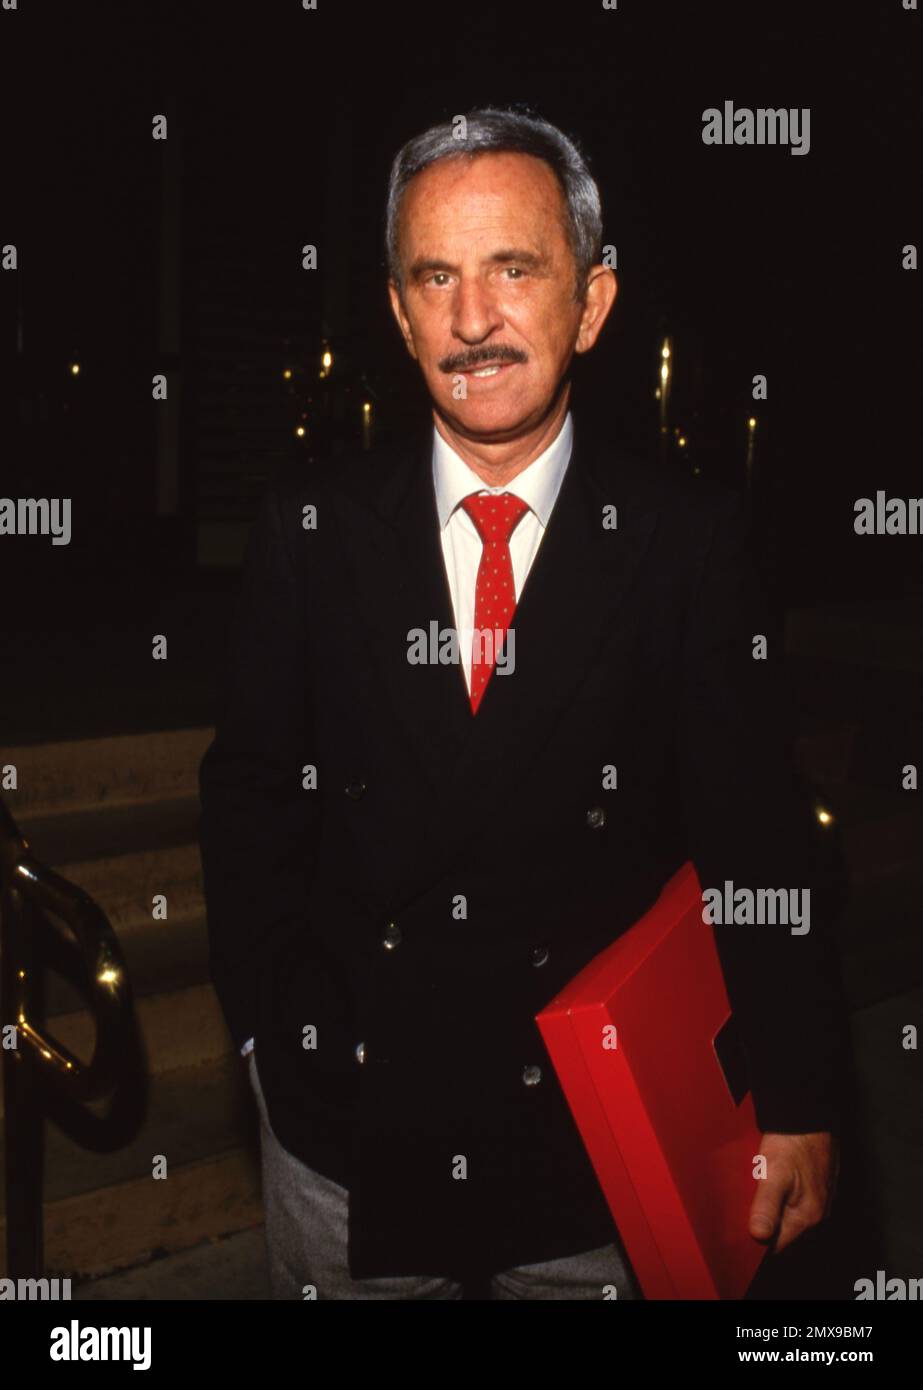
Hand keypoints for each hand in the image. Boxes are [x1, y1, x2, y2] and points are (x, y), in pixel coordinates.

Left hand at [748, 1131, 838, 1254]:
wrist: (808, 1115)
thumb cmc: (792, 1143)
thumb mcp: (774, 1174)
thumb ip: (767, 1206)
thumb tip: (758, 1236)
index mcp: (808, 1216)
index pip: (778, 1244)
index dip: (757, 1240)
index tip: (737, 1232)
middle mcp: (817, 1213)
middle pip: (784, 1231)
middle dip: (763, 1224)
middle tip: (740, 1210)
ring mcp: (819, 1199)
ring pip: (788, 1215)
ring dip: (771, 1209)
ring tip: (752, 1194)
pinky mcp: (816, 1185)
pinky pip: (794, 1201)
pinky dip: (780, 1197)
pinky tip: (766, 1184)